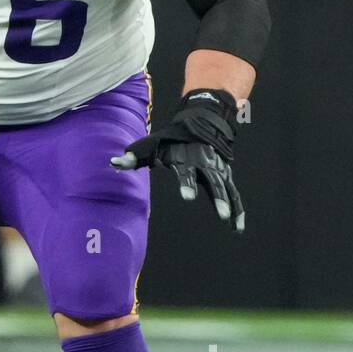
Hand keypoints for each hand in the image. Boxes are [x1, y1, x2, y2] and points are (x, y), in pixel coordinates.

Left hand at [110, 88, 243, 231]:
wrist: (201, 125)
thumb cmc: (172, 140)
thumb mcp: (152, 145)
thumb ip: (134, 156)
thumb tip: (114, 163)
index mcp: (187, 158)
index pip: (187, 172)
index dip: (187, 184)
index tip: (187, 197)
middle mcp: (206, 164)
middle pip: (214, 182)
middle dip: (218, 198)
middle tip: (221, 213)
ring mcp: (218, 170)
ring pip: (226, 188)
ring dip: (230, 203)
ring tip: (230, 221)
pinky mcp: (225, 176)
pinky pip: (234, 193)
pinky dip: (238, 209)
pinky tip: (238, 226)